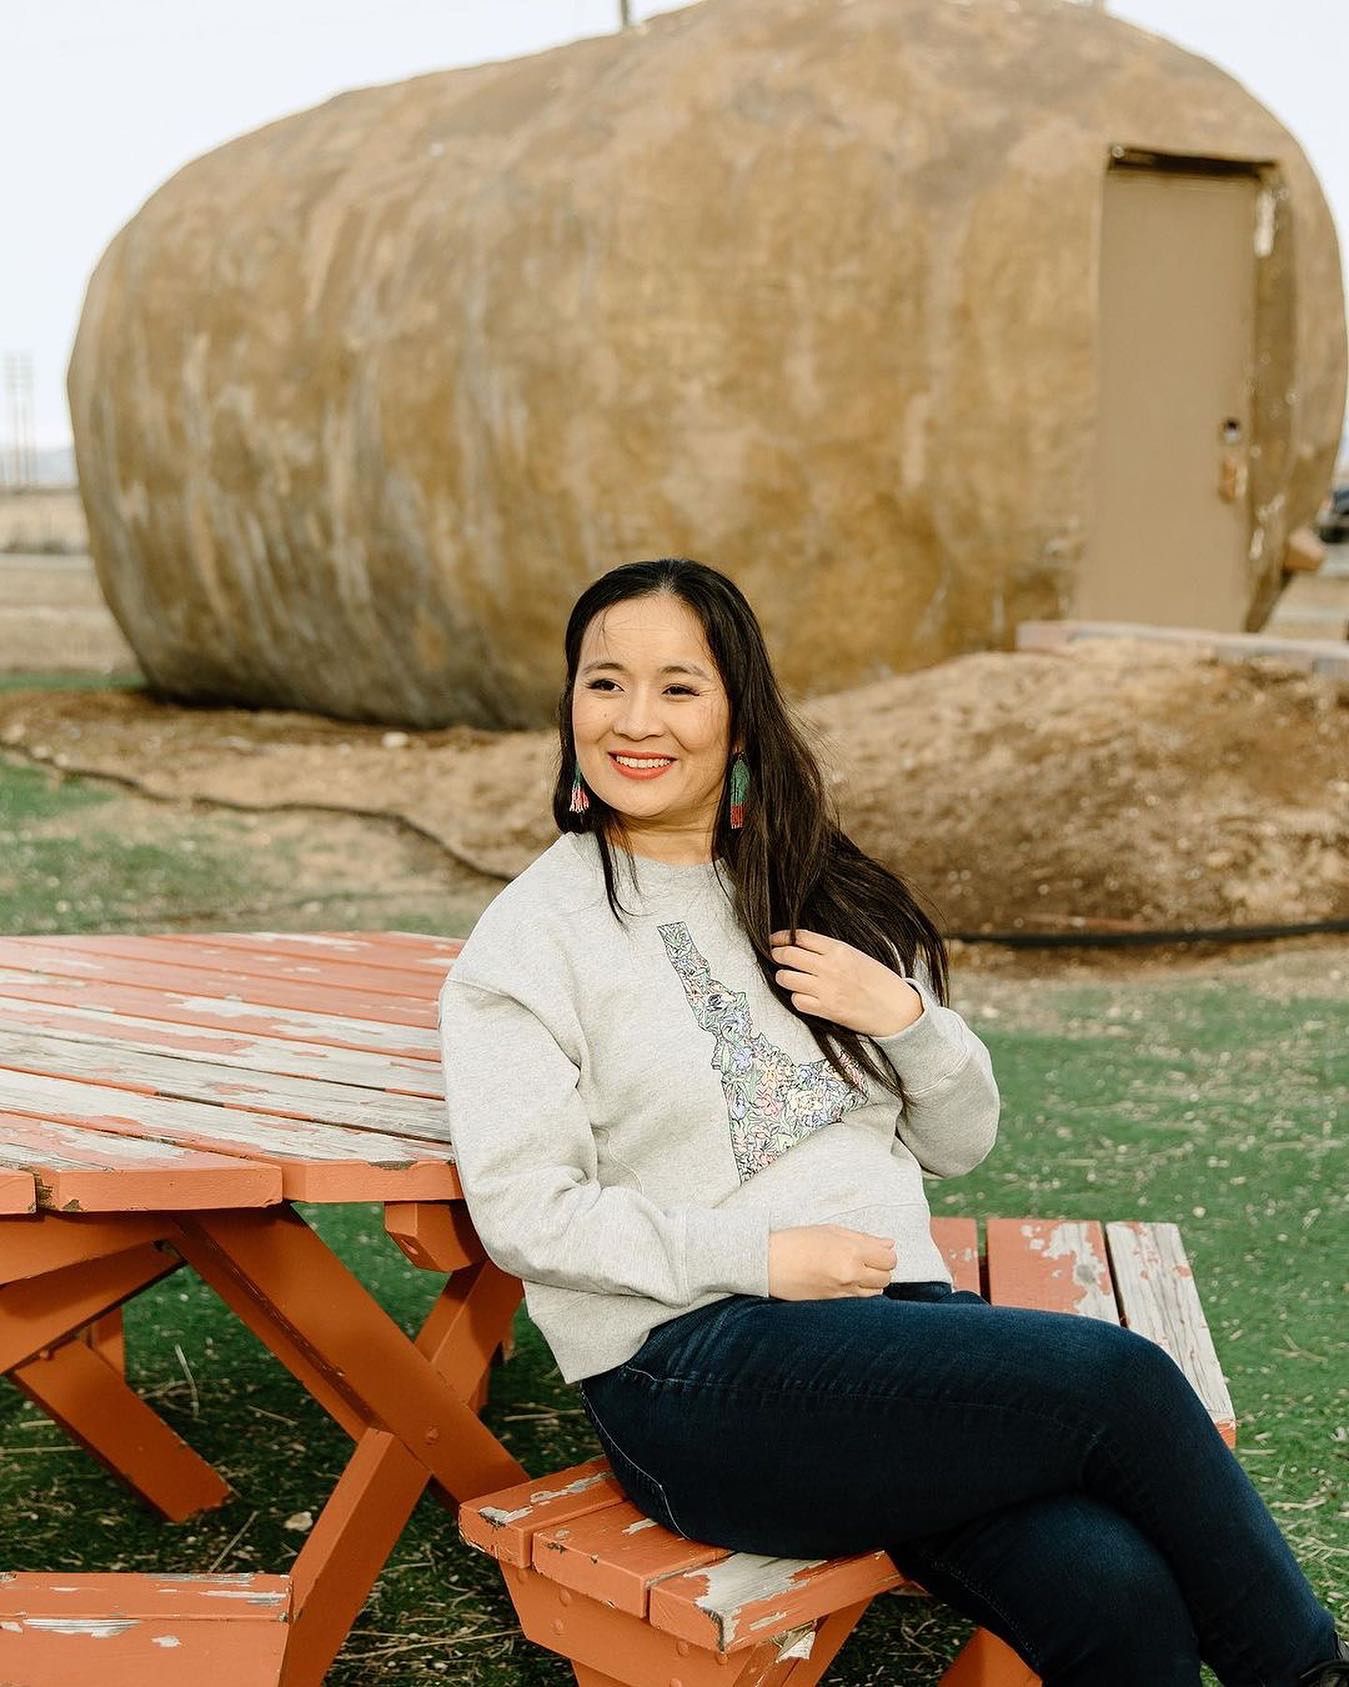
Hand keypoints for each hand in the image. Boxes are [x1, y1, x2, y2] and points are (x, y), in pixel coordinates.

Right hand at [768, 1225, 896, 1298]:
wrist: (769, 1263)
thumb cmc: (797, 1241)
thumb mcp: (831, 1231)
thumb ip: (864, 1238)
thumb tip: (889, 1244)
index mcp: (851, 1251)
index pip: (889, 1259)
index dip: (886, 1254)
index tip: (878, 1251)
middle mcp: (851, 1274)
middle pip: (886, 1277)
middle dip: (881, 1268)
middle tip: (867, 1260)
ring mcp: (842, 1292)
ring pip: (876, 1292)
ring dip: (872, 1282)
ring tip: (856, 1271)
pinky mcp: (834, 1303)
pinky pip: (859, 1300)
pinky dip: (860, 1292)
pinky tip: (846, 1281)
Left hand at [769, 928, 922, 1037]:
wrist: (897, 1010)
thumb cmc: (880, 982)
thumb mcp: (857, 956)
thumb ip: (831, 951)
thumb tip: (802, 947)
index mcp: (840, 950)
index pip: (801, 937)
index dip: (783, 936)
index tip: (775, 939)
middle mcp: (830, 968)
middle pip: (788, 955)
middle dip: (777, 954)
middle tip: (776, 956)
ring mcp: (826, 990)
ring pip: (786, 978)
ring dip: (783, 977)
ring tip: (788, 977)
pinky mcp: (826, 1010)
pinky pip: (797, 1000)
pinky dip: (797, 997)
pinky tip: (803, 995)